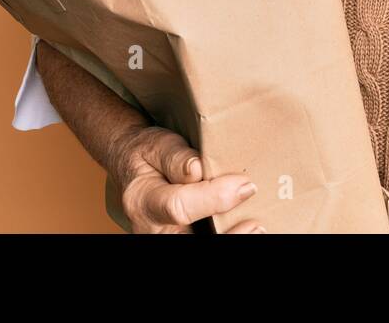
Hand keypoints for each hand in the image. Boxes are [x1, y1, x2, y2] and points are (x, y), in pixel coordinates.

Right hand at [109, 124, 265, 233]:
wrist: (131, 170)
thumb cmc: (147, 155)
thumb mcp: (156, 145)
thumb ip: (175, 157)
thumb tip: (196, 170)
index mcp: (143, 200)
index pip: (179, 206)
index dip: (215, 197)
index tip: (245, 185)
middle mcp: (152, 228)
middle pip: (190, 240)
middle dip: (227, 236)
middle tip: (256, 225)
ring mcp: (165, 237)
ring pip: (199, 244)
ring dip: (230, 239)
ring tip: (257, 230)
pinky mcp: (179, 238)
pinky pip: (203, 241)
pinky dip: (227, 235)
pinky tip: (246, 230)